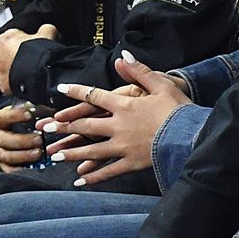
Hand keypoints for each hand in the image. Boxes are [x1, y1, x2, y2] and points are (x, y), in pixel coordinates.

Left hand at [0, 23, 57, 94]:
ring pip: (7, 68)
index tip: (33, 44)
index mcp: (7, 38)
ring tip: (31, 70)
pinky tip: (27, 80)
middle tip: (32, 58)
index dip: (25, 40)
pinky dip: (15, 82)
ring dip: (16, 69)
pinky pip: (8, 82)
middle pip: (8, 53)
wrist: (39, 74)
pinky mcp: (3, 83)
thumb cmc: (40, 54)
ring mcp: (0, 70)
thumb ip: (45, 28)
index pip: (14, 35)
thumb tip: (47, 29)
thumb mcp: (48, 33)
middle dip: (17, 55)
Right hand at [0, 101, 46, 170]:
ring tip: (39, 153)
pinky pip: (10, 170)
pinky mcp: (3, 165)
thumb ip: (32, 108)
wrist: (8, 135)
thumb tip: (48, 105)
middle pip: (5, 140)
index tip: (29, 114)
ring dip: (24, 155)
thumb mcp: (23, 112)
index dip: (15, 116)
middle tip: (40, 139)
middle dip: (23, 140)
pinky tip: (34, 167)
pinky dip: (21, 170)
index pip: (3, 117)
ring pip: (8, 156)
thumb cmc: (21, 122)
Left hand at [43, 52, 188, 184]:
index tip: (59, 90)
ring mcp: (123, 146)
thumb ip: (140, 71)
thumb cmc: (178, 109)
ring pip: (91, 149)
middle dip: (64, 126)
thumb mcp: (161, 85)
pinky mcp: (131, 162)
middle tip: (47, 128)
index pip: (94, 96)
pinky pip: (108, 170)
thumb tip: (122, 57)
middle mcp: (118, 126)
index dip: (76, 91)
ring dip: (72, 152)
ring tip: (55, 155)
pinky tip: (80, 179)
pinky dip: (94, 176)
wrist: (191, 135)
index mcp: (124, 105)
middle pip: (85, 125)